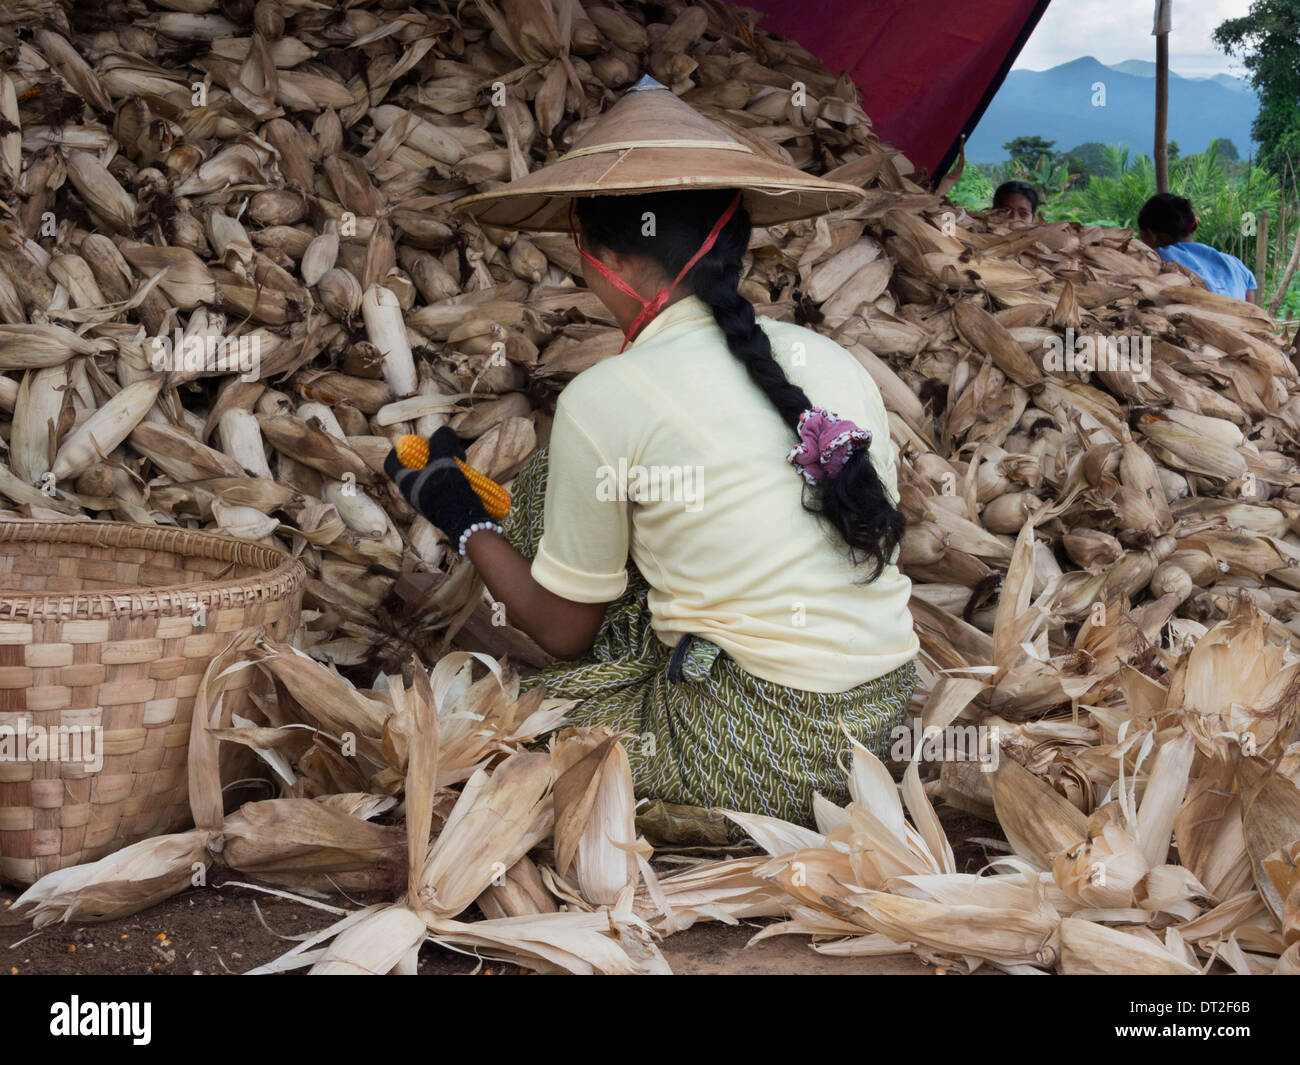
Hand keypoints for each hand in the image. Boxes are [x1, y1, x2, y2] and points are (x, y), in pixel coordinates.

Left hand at [385, 426, 491, 550]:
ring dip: (444, 463)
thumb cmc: (447, 491)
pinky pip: (442, 485)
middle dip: (430, 453)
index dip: (398, 450)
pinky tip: (465, 472)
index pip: (391, 463)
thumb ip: (442, 443)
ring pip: (431, 475)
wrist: (465, 523)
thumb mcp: (444, 461)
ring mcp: (428, 501)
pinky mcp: (443, 506)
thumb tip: (444, 431)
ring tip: (460, 458)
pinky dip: (451, 475)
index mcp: (406, 482)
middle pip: (414, 467)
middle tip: (444, 446)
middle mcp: (413, 493)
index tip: (410, 441)